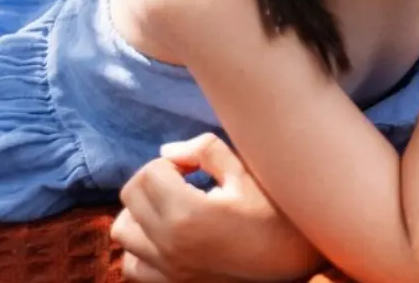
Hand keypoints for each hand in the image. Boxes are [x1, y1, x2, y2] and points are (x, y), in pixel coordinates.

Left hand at [114, 133, 322, 282]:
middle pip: (131, 196)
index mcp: (188, 213)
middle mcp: (169, 243)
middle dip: (153, 179)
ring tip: (169, 206)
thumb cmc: (277, 214)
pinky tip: (165, 237)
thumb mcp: (248, 174)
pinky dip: (140, 248)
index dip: (173, 161)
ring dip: (139, 212)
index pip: (151, 171)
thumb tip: (167, 151)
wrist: (295, 263)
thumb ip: (206, 152)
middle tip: (183, 179)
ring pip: (123, 231)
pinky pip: (132, 266)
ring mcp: (168, 268)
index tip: (196, 167)